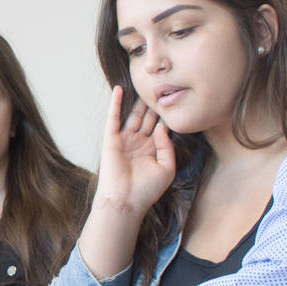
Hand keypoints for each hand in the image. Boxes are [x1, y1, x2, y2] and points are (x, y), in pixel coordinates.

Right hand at [95, 86, 175, 215]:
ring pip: (133, 115)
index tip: (176, 99)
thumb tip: (162, 126)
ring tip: (145, 84)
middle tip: (162, 87)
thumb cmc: (147, 190)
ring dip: (139, 101)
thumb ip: (167, 147)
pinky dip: (115, 103)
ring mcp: (125, 140)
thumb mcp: (167, 168)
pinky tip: (119, 89)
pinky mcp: (111, 139)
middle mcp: (139, 143)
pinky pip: (113, 117)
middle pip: (148, 118)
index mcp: (152, 150)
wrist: (125, 201)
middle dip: (155, 105)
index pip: (160, 128)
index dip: (167, 115)